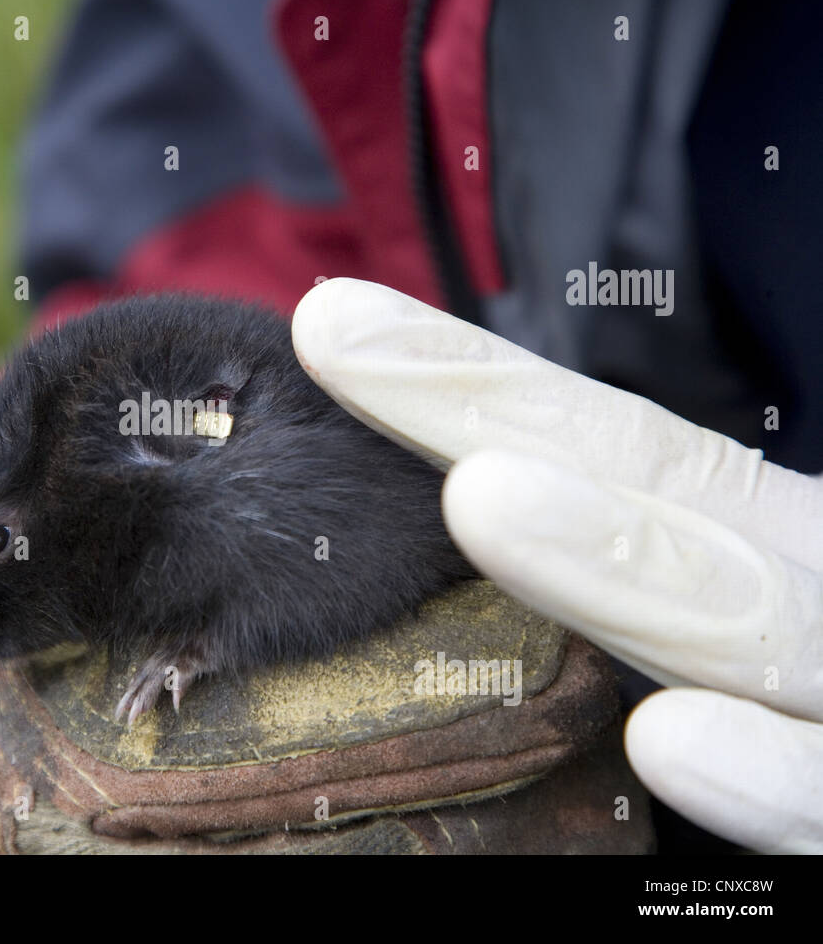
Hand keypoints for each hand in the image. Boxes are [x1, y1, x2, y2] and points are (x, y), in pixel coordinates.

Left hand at [291, 277, 822, 852]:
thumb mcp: (743, 582)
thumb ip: (650, 546)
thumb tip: (470, 497)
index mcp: (761, 542)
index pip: (604, 442)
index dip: (467, 379)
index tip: (330, 322)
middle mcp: (814, 585)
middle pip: (655, 493)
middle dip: (505, 414)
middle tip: (350, 350)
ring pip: (764, 626)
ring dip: (625, 562)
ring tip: (486, 496)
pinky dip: (779, 782)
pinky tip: (682, 746)